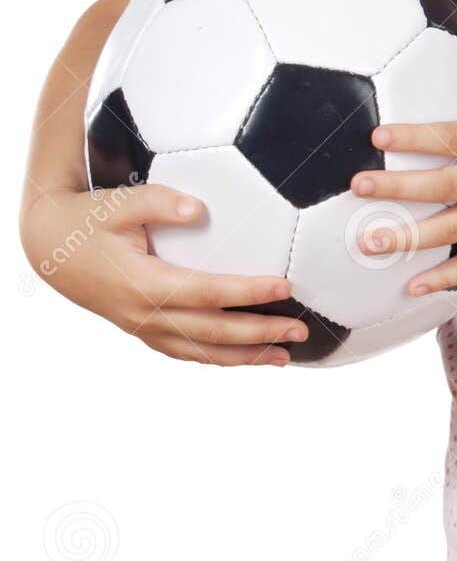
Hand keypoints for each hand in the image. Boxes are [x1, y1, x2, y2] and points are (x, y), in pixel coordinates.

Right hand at [20, 184, 308, 365]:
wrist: (52, 250)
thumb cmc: (90, 221)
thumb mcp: (120, 203)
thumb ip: (159, 202)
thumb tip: (200, 208)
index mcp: (144, 284)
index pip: (207, 293)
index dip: (247, 293)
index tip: (283, 286)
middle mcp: (145, 315)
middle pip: (213, 332)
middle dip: (260, 334)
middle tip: (300, 330)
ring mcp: (143, 329)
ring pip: (202, 352)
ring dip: (246, 357)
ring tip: (285, 357)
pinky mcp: (144, 331)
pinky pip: (187, 352)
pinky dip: (220, 358)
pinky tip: (248, 357)